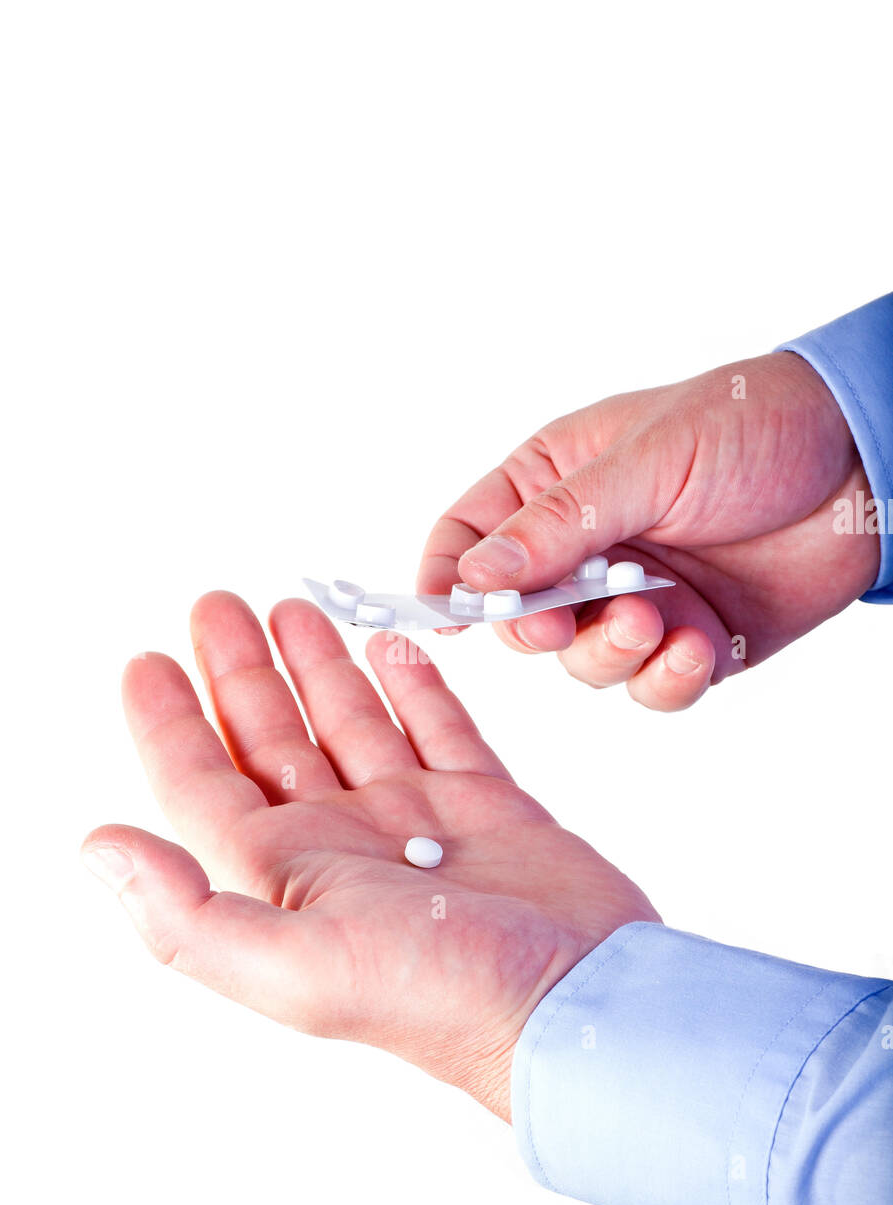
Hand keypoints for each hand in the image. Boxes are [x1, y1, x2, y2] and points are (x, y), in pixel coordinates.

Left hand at [82, 593, 655, 1119]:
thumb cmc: (445, 1001)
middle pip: (272, 741)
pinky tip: (389, 651)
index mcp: (288, 877)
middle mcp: (344, 847)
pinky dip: (413, 687)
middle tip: (216, 606)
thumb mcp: (295, 966)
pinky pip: (438, 729)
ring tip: (293, 607)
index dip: (169, 724)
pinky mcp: (485, 808)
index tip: (146, 663)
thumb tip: (99, 850)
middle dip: (240, 672)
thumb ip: (187, 913)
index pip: (205, 785)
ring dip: (318, 667)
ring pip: (351, 724)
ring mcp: (417, 823)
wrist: (581, 1004)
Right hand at [418, 352, 878, 710]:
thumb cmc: (751, 424)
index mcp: (554, 483)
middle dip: (536, 626)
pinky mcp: (687, 640)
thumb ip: (560, 524)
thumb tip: (475, 578)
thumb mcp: (647, 459)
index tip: (449, 616)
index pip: (469, 537)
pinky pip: (650, 686)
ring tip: (652, 617)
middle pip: (517, 615)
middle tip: (560, 620)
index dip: (447, 579)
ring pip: (582, 661)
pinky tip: (695, 645)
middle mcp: (586, 547)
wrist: (864, 463)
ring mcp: (635, 597)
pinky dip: (664, 677)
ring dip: (609, 651)